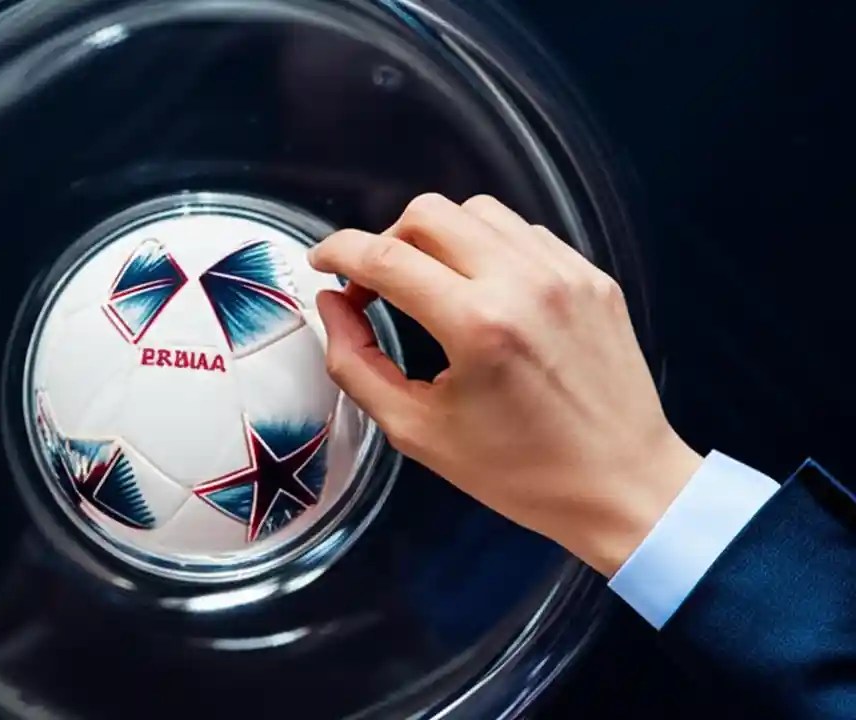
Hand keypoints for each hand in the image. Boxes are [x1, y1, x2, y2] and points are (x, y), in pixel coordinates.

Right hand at [308, 194, 702, 575]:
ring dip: (437, 239)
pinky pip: (523, 233)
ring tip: (431, 287)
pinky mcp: (591, 277)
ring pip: (477, 211)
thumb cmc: (521, 473)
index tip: (323, 263)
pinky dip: (487, 249)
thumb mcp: (417, 431)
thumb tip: (332, 308)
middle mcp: (523, 284)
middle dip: (386, 241)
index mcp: (477, 327)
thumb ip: (357, 364)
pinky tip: (482, 292)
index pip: (386, 257)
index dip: (339, 252)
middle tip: (377, 286)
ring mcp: (564, 274)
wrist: (622, 484)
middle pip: (428, 213)